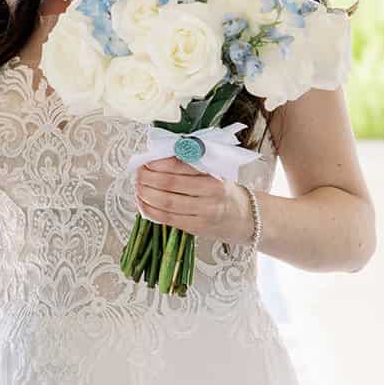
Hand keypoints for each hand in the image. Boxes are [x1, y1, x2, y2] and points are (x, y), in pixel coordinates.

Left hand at [134, 157, 252, 243]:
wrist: (245, 217)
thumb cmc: (224, 190)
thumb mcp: (215, 171)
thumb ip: (190, 164)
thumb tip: (157, 157)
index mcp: (214, 173)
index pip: (180, 165)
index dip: (157, 163)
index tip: (146, 161)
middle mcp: (211, 191)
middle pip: (169, 184)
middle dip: (147, 178)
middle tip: (138, 174)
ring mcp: (205, 211)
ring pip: (166, 203)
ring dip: (146, 194)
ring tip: (138, 188)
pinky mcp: (197, 227)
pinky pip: (168, 219)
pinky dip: (151, 211)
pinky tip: (143, 204)